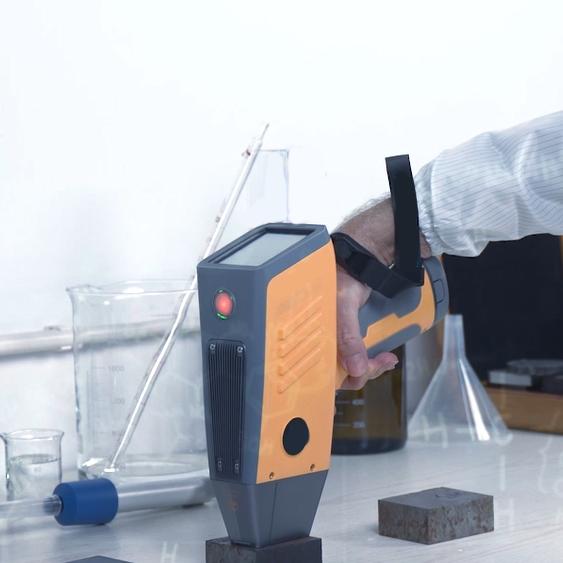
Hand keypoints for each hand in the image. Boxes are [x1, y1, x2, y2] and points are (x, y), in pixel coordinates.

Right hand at [336, 197, 430, 389]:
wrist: (367, 250)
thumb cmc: (344, 271)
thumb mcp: (343, 304)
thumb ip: (347, 337)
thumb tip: (355, 370)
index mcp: (313, 330)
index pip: (317, 365)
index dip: (333, 380)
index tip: (353, 382)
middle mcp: (325, 333)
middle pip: (339, 368)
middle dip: (360, 372)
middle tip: (380, 363)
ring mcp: (343, 332)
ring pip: (354, 363)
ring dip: (371, 366)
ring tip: (387, 359)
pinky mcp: (359, 328)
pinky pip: (364, 352)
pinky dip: (375, 357)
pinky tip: (386, 355)